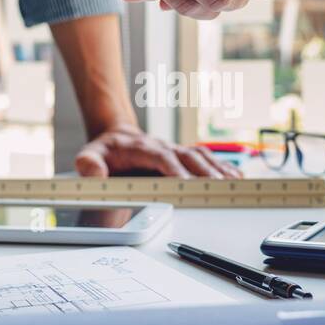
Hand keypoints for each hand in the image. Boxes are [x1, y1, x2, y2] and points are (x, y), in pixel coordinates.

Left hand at [74, 124, 241, 178]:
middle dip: (204, 172)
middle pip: (188, 157)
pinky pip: (206, 159)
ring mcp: (175, 150)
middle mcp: (163, 147)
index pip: (161, 157)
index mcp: (142, 148)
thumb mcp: (88, 155)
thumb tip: (95, 172)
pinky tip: (235, 178)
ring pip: (201, 157)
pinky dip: (222, 168)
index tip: (185, 183)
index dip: (174, 169)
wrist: (116, 136)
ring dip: (217, 170)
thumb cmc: (106, 150)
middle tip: (218, 188)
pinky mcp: (183, 157)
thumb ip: (88, 164)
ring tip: (233, 184)